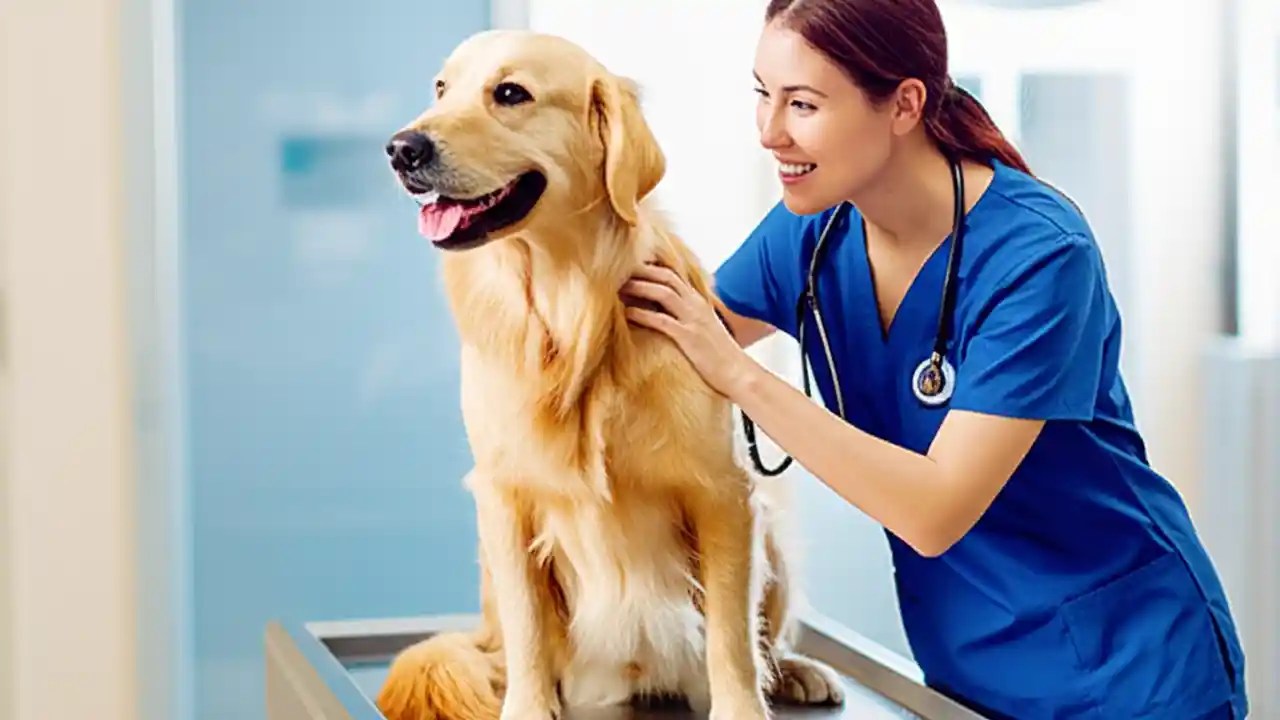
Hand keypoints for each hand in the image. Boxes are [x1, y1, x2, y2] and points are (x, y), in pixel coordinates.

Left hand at [620, 262, 755, 397]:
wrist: (737, 372)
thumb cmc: (719, 354)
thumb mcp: (704, 328)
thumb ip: (688, 316)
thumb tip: (667, 314)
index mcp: (698, 301)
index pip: (673, 274)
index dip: (651, 268)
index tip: (630, 268)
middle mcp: (696, 304)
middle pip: (666, 276)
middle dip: (641, 271)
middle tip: (618, 271)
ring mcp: (693, 319)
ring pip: (663, 292)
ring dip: (638, 287)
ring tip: (618, 287)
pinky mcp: (688, 336)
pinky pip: (661, 320)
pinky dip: (642, 314)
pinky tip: (627, 313)